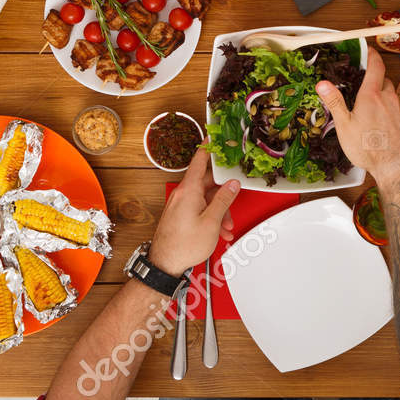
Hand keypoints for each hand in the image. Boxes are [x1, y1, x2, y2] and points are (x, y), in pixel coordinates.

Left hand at [148, 150, 240, 273]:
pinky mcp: (179, 215)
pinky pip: (199, 209)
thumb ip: (224, 199)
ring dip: (219, 211)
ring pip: (205, 199)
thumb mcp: (211, 221)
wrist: (165, 264)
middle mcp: (182, 194)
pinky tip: (218, 231)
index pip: (199, 161)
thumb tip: (232, 184)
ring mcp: (180, 205)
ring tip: (226, 227)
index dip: (208, 147)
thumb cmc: (184, 245)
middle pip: (207, 183)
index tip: (213, 135)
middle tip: (235, 202)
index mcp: (189, 190)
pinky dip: (210, 217)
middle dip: (224, 194)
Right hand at [317, 51, 399, 186]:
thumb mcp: (345, 126)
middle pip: (383, 82)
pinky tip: (386, 128)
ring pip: (393, 98)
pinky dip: (393, 114)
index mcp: (371, 96)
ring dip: (384, 101)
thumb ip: (335, 102)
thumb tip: (322, 84)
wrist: (398, 168)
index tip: (369, 51)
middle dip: (375, 83)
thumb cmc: (370, 149)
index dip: (372, 55)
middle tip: (364, 92)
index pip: (375, 66)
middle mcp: (390, 98)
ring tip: (373, 116)